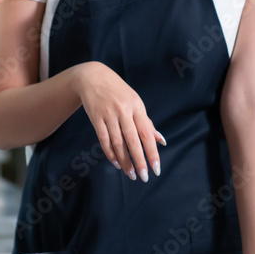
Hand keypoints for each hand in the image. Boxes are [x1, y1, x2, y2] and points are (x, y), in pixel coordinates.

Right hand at [74, 62, 163, 181]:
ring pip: (118, 143)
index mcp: (137, 107)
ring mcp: (109, 115)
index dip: (152, 152)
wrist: (93, 77)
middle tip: (144, 177)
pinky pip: (104, 139)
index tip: (156, 169)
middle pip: (133, 140)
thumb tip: (161, 141)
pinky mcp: (96, 118)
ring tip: (130, 174)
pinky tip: (116, 163)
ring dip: (124, 161)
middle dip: (139, 161)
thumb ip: (147, 123)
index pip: (147, 134)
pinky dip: (110, 153)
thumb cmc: (119, 92)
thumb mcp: (136, 102)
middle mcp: (124, 111)